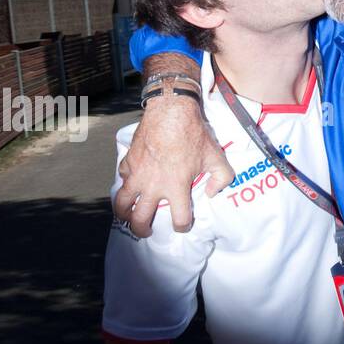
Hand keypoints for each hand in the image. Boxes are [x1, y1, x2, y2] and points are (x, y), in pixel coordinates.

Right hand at [114, 62, 234, 236]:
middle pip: (140, 219)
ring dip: (123, 214)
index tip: (182, 225)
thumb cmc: (194, 134)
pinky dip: (125, 185)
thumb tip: (212, 193)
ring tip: (127, 217)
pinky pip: (122, 179)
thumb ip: (221, 179)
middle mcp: (153, 186)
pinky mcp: (128, 161)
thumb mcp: (217, 158)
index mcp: (176, 188)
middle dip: (142, 230)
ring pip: (122, 203)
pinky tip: (130, 185)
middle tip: (145, 231)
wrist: (171, 111)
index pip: (179, 220)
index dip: (182, 226)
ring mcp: (138, 175)